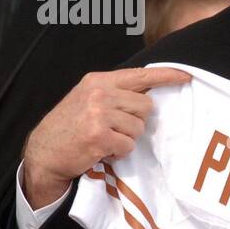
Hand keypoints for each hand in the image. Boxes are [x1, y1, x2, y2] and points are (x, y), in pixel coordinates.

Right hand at [21, 67, 191, 207]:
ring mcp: (99, 114)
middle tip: (115, 128)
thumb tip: (150, 94)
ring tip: (105, 139)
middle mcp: (99, 93)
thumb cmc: (70, 126)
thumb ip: (115, 93)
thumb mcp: (87, 98)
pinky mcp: (100, 136)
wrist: (44, 152)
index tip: (185, 76)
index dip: (166, 76)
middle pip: (146, 106)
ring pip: (138, 128)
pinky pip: (129, 146)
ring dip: (126, 139)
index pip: (140, 75)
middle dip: (136, 121)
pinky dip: (119, 153)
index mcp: (98, 80)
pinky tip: (102, 150)